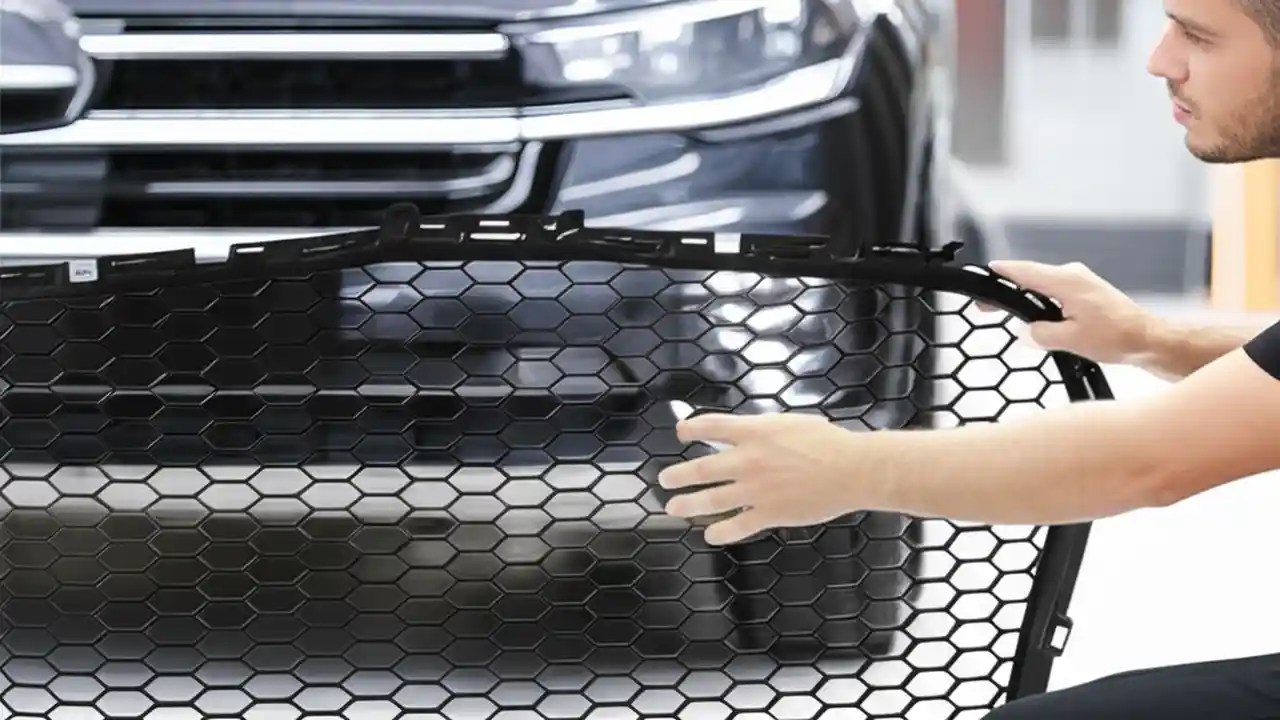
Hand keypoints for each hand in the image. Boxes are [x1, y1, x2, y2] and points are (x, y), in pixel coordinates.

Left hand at [658, 412, 866, 545]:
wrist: (851, 469)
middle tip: (664, 479)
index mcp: (754, 432)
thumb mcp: (788, 423)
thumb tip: (746, 431)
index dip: (691, 429)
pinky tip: (710, 534)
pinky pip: (737, 525)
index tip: (680, 432)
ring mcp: (755, 489)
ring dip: (688, 504)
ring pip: (711, 500)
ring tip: (673, 507)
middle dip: (678, 475)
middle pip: (701, 468)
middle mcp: (747, 460)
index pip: (711, 427)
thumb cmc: (826, 441)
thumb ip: (762, 429)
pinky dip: (720, 532)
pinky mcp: (768, 513)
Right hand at [986, 260, 1159, 365]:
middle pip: (1031, 277)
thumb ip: (1040, 335)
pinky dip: (1042, 300)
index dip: (1002, 272)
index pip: (1024, 272)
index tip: (985, 271)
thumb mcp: (1070, 340)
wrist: (1148, 339)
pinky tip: (1037, 315)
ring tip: (1008, 312)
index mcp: (1066, 282)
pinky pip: (1057, 291)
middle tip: (987, 305)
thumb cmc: (1116, 337)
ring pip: (1044, 284)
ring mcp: (1082, 281)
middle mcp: (1073, 275)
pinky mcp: (1088, 291)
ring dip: (1026, 296)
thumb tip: (1024, 332)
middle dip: (1008, 289)